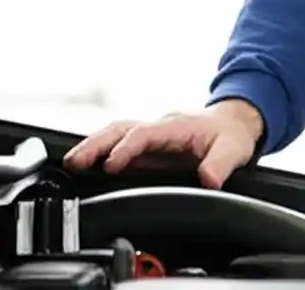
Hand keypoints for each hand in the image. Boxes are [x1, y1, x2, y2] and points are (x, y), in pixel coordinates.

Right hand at [62, 99, 263, 188]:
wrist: (233, 124)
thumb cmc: (230, 135)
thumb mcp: (233, 150)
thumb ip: (220, 165)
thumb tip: (208, 179)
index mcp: (175, 126)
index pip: (144, 133)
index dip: (126, 148)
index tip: (112, 164)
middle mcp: (158, 128)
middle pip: (119, 129)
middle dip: (95, 144)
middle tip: (74, 161)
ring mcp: (150, 137)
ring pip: (114, 134)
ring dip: (92, 146)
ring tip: (71, 164)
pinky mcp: (146, 148)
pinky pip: (118, 145)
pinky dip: (100, 153)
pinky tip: (86, 166)